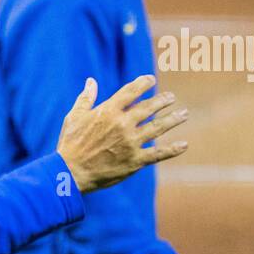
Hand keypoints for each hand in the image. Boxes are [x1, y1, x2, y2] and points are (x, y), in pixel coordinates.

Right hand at [56, 75, 188, 192]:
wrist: (70, 172)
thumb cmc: (70, 144)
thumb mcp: (74, 117)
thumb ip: (85, 98)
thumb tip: (91, 81)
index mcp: (108, 111)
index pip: (131, 91)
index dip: (143, 83)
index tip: (151, 80)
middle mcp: (123, 124)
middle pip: (149, 108)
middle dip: (162, 101)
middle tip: (171, 97)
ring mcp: (131, 143)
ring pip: (158, 127)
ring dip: (173, 120)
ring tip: (184, 114)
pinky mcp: (135, 161)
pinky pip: (158, 154)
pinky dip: (173, 149)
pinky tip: (184, 145)